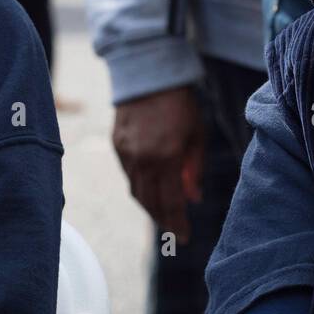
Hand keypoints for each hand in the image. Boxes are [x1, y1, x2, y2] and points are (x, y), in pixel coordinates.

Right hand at [112, 86, 203, 243]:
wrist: (149, 76)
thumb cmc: (182, 105)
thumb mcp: (196, 136)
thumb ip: (194, 170)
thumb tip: (193, 199)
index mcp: (165, 158)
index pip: (170, 202)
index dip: (177, 223)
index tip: (184, 238)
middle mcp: (142, 160)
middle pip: (149, 203)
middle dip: (162, 220)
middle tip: (174, 230)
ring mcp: (125, 154)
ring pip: (136, 191)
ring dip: (150, 207)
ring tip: (164, 215)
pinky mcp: (116, 146)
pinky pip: (128, 176)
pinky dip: (140, 188)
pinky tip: (151, 191)